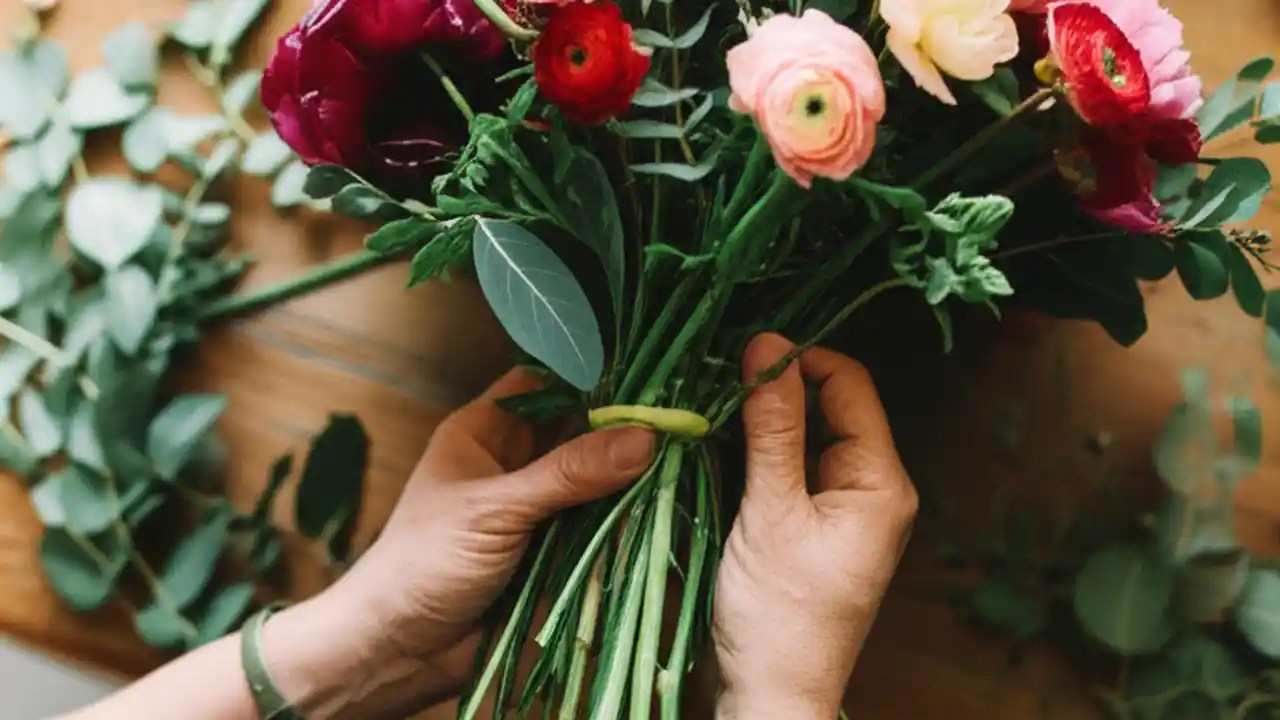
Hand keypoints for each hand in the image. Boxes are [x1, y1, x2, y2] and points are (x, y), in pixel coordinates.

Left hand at [267, 369, 655, 716]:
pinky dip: (626, 520)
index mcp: (484, 433)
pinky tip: (667, 506)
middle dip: (622, 429)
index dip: (588, 375)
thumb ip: (568, 474)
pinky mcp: (553, 552)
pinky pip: (598, 526)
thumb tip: (645, 437)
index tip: (646, 373)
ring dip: (630, 477)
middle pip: (578, 431)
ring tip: (686, 459)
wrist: (400, 650)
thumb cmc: (425, 563)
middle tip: (681, 421)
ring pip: (595, 480)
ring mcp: (536, 508)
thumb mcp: (495, 509)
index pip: (544, 384)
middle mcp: (513, 463)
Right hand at [713, 333, 916, 718]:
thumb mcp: (769, 513)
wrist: (771, 697)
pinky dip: (758, 455)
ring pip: (805, 438)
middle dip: (777, 389)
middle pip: (830, 408)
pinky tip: (719, 448)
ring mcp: (844, 510)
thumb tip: (768, 346)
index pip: (851, 386)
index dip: (801, 360)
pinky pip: (792, 471)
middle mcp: (872, 490)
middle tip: (718, 378)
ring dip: (762, 422)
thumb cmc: (778, 617)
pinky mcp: (815, 528)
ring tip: (711, 408)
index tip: (744, 353)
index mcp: (882, 483)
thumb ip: (771, 428)